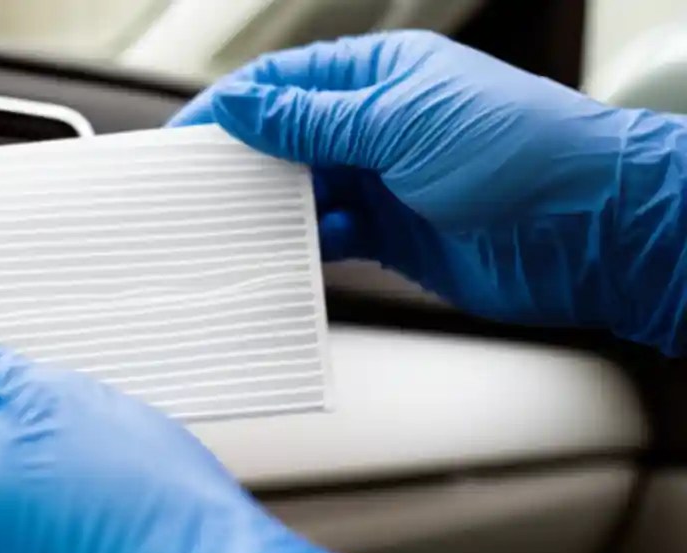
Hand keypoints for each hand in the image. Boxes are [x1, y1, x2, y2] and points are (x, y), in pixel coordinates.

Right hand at [170, 31, 686, 353]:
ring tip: (229, 229)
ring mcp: (385, 181)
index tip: (182, 142)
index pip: (283, 85)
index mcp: (379, 77)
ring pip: (302, 193)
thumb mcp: (401, 122)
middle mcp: (377, 125)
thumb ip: (313, 118)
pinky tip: (284, 255)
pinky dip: (303, 246)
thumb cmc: (520, 150)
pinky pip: (328, 237)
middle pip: (286, 140)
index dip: (229, 111)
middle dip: (242, 165)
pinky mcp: (394, 234)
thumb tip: (240, 105)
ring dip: (270, 211)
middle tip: (193, 193)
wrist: (591, 229)